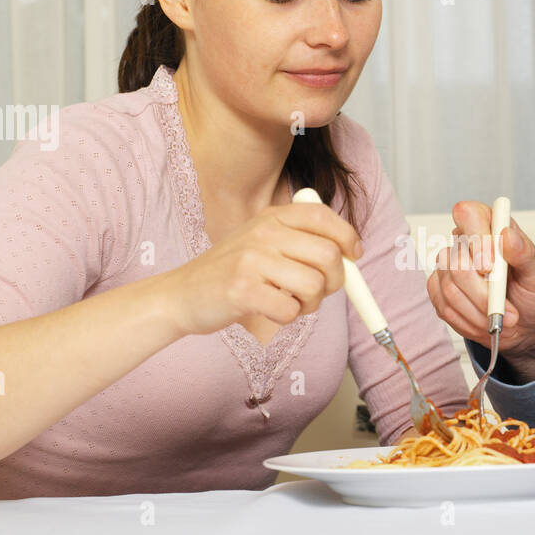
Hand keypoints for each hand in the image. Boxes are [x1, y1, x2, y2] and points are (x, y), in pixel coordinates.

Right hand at [162, 202, 361, 337]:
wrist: (181, 295)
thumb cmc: (230, 272)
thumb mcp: (261, 242)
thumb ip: (300, 241)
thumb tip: (349, 254)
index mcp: (271, 217)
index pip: (322, 216)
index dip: (347, 237)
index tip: (353, 256)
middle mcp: (263, 233)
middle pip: (328, 255)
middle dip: (335, 281)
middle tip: (317, 292)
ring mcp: (252, 260)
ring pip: (314, 285)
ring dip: (311, 304)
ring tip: (291, 303)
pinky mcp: (243, 290)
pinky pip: (291, 310)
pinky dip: (288, 318)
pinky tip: (270, 311)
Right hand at [426, 201, 534, 377]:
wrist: (525, 324)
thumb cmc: (531, 293)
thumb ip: (525, 253)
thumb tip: (507, 234)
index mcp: (489, 227)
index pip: (468, 214)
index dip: (476, 240)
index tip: (490, 267)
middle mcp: (465, 243)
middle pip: (457, 261)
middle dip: (483, 293)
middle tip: (509, 311)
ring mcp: (448, 266)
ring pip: (450, 288)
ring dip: (479, 311)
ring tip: (500, 318)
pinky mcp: (439, 290)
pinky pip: (444, 306)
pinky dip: (468, 321)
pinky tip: (484, 321)